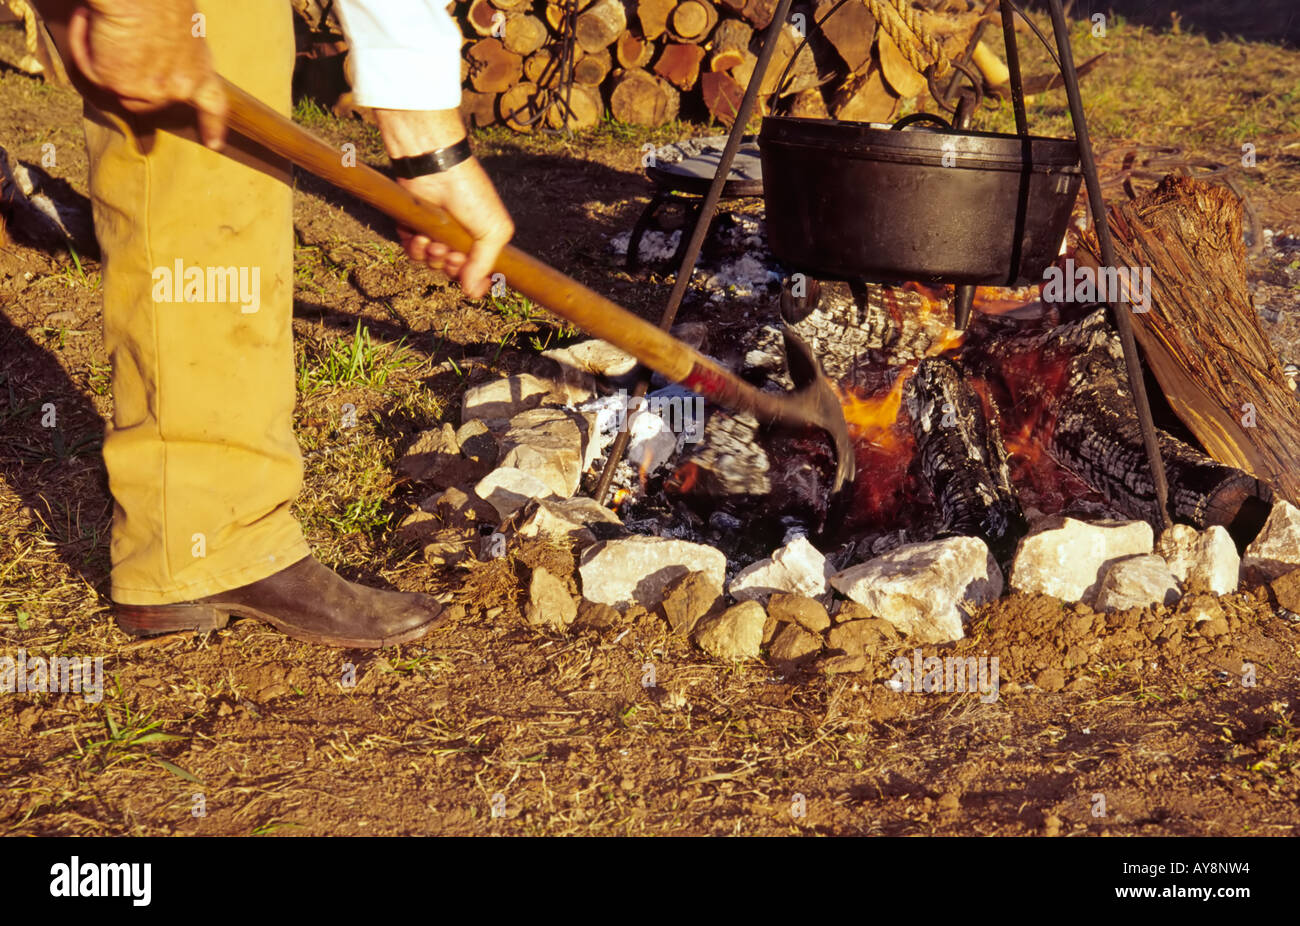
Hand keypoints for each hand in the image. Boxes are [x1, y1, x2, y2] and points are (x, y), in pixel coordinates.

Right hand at [64, 0, 225, 147]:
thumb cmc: (161, 1)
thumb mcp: (183, 28)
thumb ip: (176, 52)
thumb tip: (156, 54)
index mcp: (200, 71)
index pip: (211, 105)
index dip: (212, 126)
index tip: (214, 144)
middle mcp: (178, 89)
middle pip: (146, 100)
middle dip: (128, 76)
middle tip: (117, 42)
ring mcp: (147, 91)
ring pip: (116, 88)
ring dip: (103, 59)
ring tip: (101, 24)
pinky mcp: (116, 84)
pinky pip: (91, 70)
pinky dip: (84, 46)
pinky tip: (89, 22)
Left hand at [375, 108, 512, 298]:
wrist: (438, 169)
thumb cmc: (472, 195)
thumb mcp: (493, 230)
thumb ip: (484, 264)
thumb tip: (472, 293)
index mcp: (481, 241)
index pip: (478, 274)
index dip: (474, 282)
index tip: (473, 284)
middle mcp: (459, 239)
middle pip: (451, 272)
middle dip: (450, 266)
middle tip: (451, 254)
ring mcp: (436, 234)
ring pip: (430, 263)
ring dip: (431, 257)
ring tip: (432, 242)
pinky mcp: (415, 227)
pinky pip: (411, 251)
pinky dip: (413, 247)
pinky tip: (418, 236)